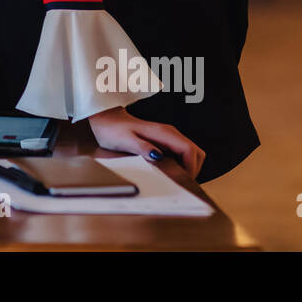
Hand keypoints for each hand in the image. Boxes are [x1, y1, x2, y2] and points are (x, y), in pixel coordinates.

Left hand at [85, 106, 205, 177]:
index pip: (190, 150)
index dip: (191, 167)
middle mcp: (169, 133)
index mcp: (163, 132)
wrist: (105, 120)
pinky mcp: (164, 141)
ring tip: (174, 179)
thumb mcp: (124, 141)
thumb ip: (141, 147)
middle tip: (180, 182)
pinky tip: (168, 172)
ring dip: (188, 167)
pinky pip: (181, 154)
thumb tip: (158, 156)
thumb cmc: (112, 130)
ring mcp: (168, 136)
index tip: (182, 180)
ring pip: (190, 153)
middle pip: (196, 152)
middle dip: (193, 169)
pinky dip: (181, 164)